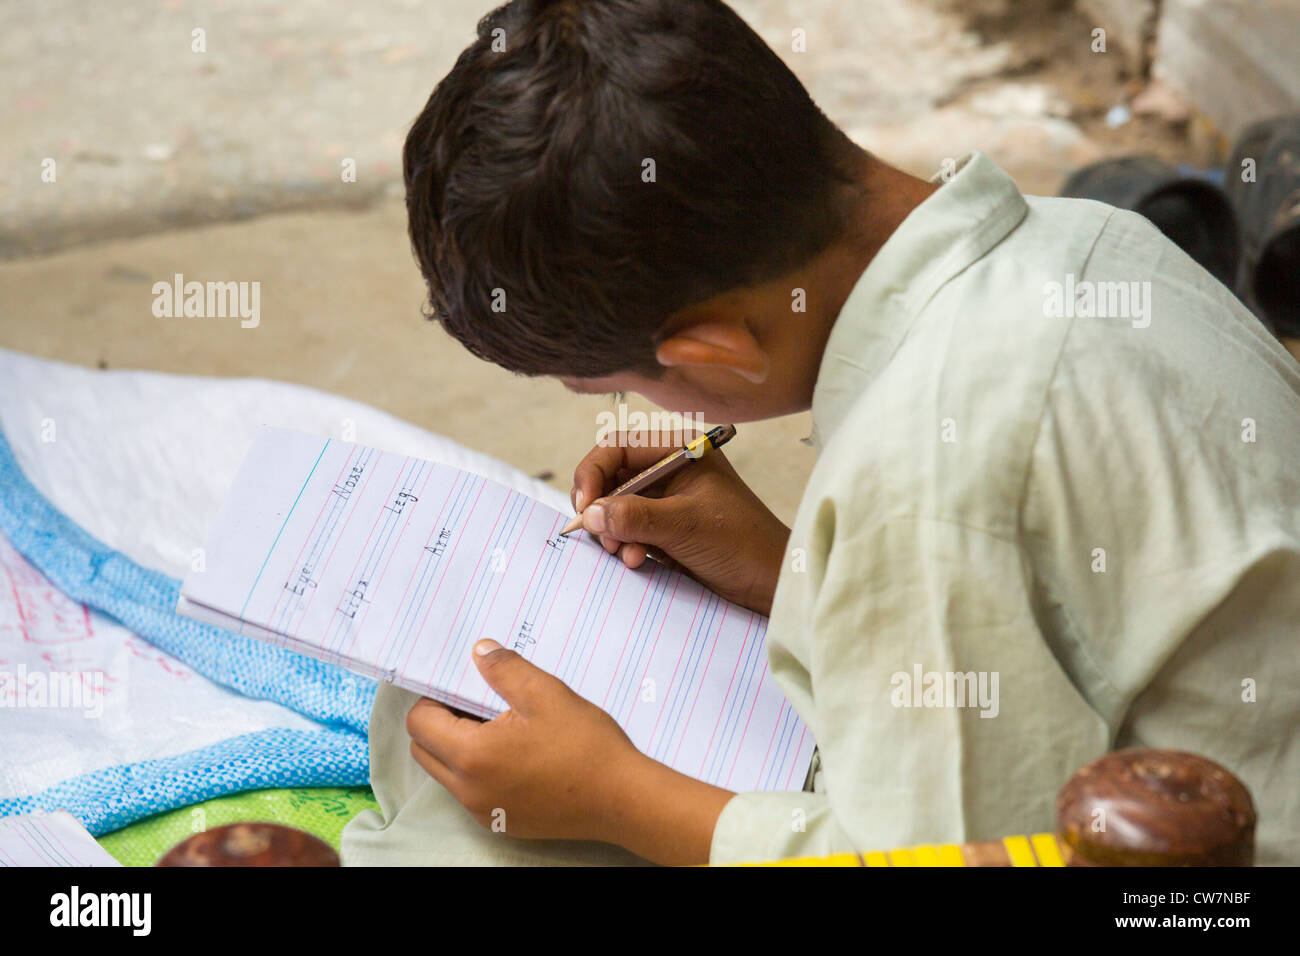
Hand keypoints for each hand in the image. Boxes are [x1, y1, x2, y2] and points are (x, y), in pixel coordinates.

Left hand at [406, 639, 732, 863]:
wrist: (622, 799)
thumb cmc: (585, 745)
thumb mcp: (545, 693)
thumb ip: (505, 669)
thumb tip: (480, 651)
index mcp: (472, 756)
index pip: (420, 724)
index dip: (433, 699)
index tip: (460, 686)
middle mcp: (470, 791)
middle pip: (425, 752)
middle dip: (439, 724)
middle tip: (475, 703)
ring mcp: (485, 812)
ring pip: (448, 775)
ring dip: (459, 748)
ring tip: (501, 727)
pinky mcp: (504, 824)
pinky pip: (473, 794)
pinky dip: (480, 772)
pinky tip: (518, 755)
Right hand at [571, 432, 789, 614]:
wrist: (771, 582)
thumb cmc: (741, 543)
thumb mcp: (685, 526)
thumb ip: (635, 516)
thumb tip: (590, 513)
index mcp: (679, 450)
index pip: (617, 446)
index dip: (593, 473)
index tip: (585, 507)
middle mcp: (670, 469)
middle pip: (612, 476)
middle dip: (603, 508)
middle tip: (603, 537)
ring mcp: (667, 499)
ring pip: (617, 506)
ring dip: (614, 531)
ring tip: (626, 553)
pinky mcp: (666, 527)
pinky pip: (630, 529)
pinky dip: (627, 544)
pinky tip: (638, 561)